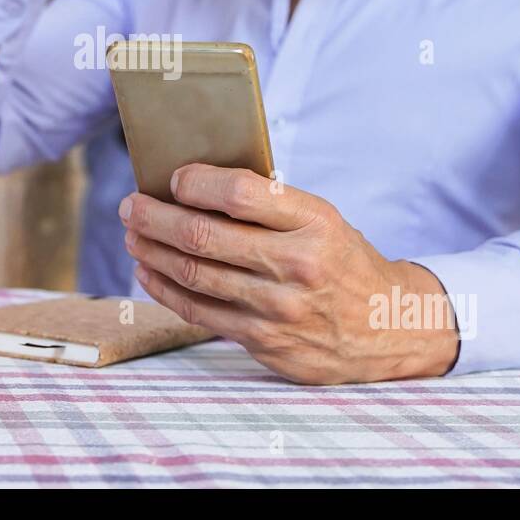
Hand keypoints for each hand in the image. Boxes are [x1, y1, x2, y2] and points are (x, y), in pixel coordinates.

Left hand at [120, 164, 460, 384]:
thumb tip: (193, 187)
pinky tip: (150, 271)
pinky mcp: (266, 342)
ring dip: (153, 252)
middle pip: (205, 237)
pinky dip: (167, 289)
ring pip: (195, 276)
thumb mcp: (323, 220)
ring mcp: (280, 310)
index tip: (172, 177)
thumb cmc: (343, 261)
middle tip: (130, 205)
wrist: (389, 328)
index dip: (197, 183)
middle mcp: (299, 266)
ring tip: (133, 235)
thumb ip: (269, 206)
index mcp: (316, 223)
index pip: (242, 194)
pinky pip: (201, 313)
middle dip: (156, 217)